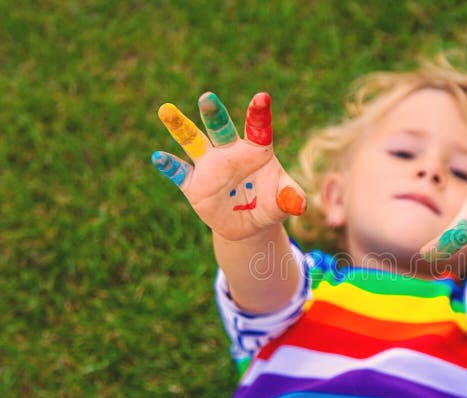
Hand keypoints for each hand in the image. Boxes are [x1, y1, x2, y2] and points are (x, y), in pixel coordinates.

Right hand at [151, 92, 305, 241]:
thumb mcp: (283, 202)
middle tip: (208, 97)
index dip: (259, 114)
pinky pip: (179, 172)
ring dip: (180, 128)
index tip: (262, 97)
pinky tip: (159, 156)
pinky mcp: (194, 184)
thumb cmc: (270, 203)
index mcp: (256, 150)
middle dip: (215, 114)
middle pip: (221, 129)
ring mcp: (210, 166)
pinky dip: (169, 165)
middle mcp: (230, 152)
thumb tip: (299, 204)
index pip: (258, 129)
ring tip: (165, 110)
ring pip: (193, 141)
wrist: (250, 224)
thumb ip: (290, 198)